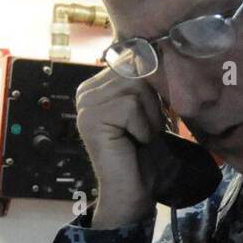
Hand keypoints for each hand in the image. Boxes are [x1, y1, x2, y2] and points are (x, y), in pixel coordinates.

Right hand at [74, 65, 163, 227]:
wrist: (133, 192)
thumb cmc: (144, 155)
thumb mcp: (149, 110)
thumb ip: (148, 82)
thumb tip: (158, 49)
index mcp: (98, 85)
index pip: (135, 62)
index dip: (153, 90)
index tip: (150, 118)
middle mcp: (86, 91)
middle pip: (137, 72)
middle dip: (152, 104)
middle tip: (144, 131)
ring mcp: (85, 104)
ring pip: (136, 88)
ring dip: (149, 117)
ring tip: (139, 137)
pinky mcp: (90, 118)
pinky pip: (131, 106)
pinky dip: (142, 127)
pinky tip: (133, 143)